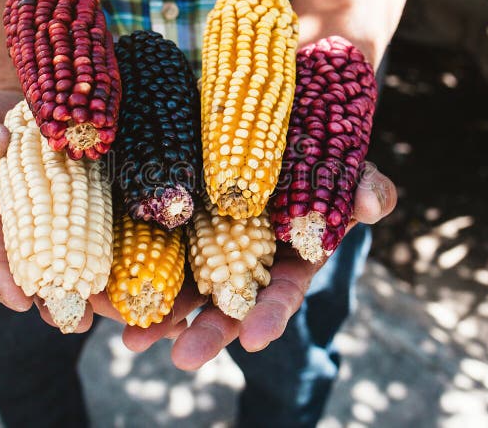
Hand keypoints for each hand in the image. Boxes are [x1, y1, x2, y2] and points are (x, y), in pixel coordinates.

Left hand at [118, 162, 396, 369]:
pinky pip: (156, 249)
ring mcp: (209, 244)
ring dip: (162, 315)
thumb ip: (366, 187)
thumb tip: (375, 203)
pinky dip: (136, 270)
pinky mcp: (178, 223)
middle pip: (228, 304)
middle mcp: (247, 262)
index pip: (282, 293)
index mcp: (290, 259)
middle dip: (208, 331)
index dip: (270, 314)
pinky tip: (111, 292)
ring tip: (132, 340)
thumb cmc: (321, 155)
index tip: (255, 338)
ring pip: (186, 286)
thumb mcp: (348, 167)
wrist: (275, 129)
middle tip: (184, 358)